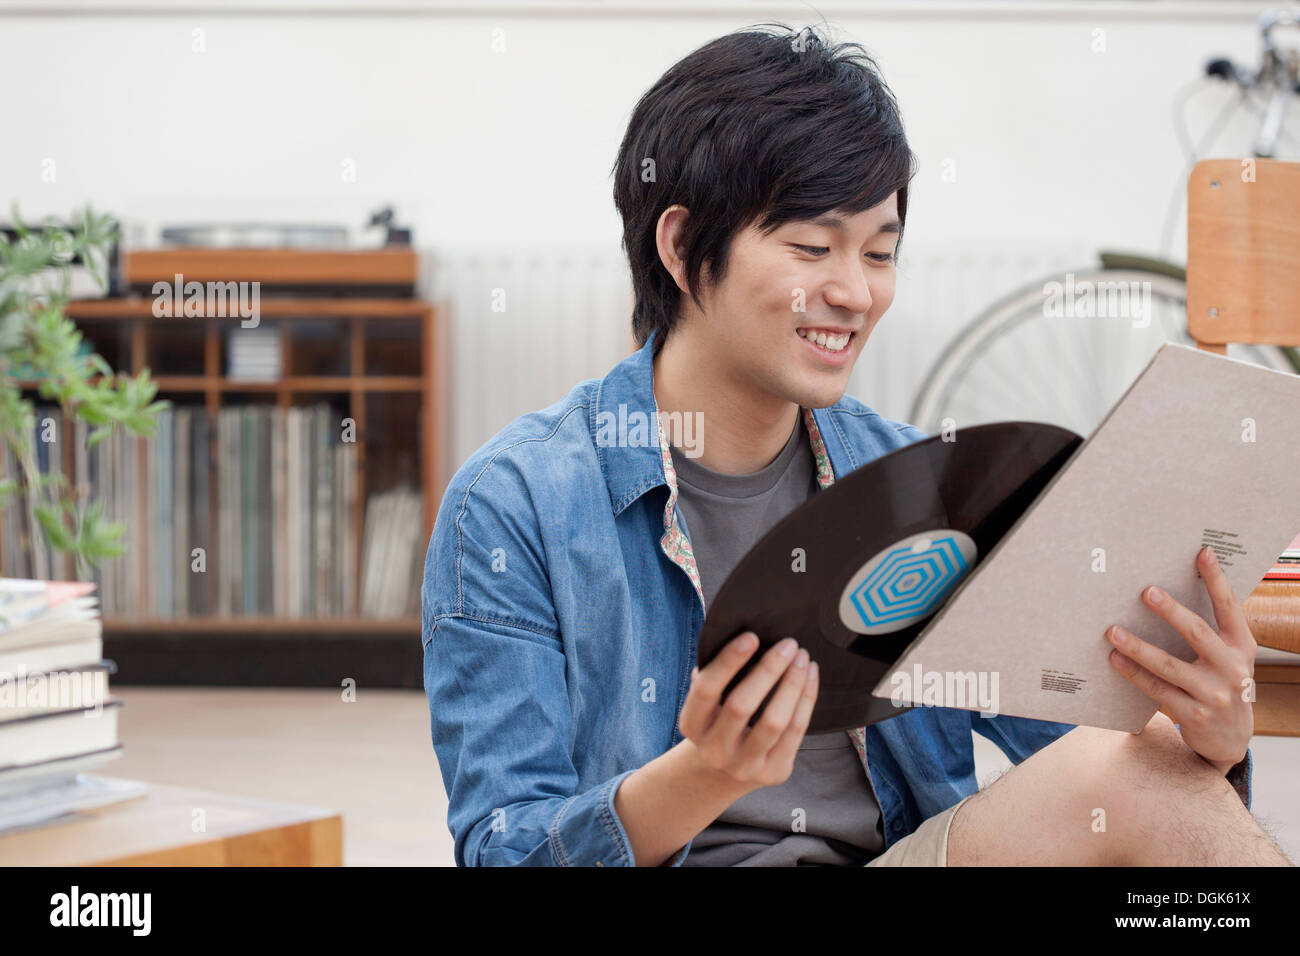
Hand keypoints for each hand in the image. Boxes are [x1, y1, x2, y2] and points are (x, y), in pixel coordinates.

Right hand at [678, 631, 818, 790]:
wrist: (725, 772)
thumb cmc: (718, 719)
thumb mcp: (706, 703)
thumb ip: (715, 675)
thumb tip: (744, 636)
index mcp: (691, 725)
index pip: (706, 690)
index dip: (728, 661)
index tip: (752, 636)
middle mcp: (714, 750)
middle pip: (741, 706)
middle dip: (768, 670)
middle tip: (788, 644)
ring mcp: (744, 766)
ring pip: (774, 722)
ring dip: (792, 684)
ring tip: (802, 658)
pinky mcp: (773, 772)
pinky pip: (795, 732)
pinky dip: (806, 700)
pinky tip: (810, 676)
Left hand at [1106, 545, 1254, 771]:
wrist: (1232, 737)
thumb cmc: (1222, 683)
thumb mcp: (1230, 656)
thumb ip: (1212, 630)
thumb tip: (1169, 594)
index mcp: (1242, 645)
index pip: (1230, 607)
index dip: (1217, 579)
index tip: (1202, 553)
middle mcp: (1232, 667)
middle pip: (1198, 633)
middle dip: (1171, 611)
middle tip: (1146, 591)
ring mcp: (1214, 693)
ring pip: (1170, 666)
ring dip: (1138, 647)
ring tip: (1112, 631)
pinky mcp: (1194, 714)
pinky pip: (1157, 689)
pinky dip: (1134, 673)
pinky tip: (1115, 659)